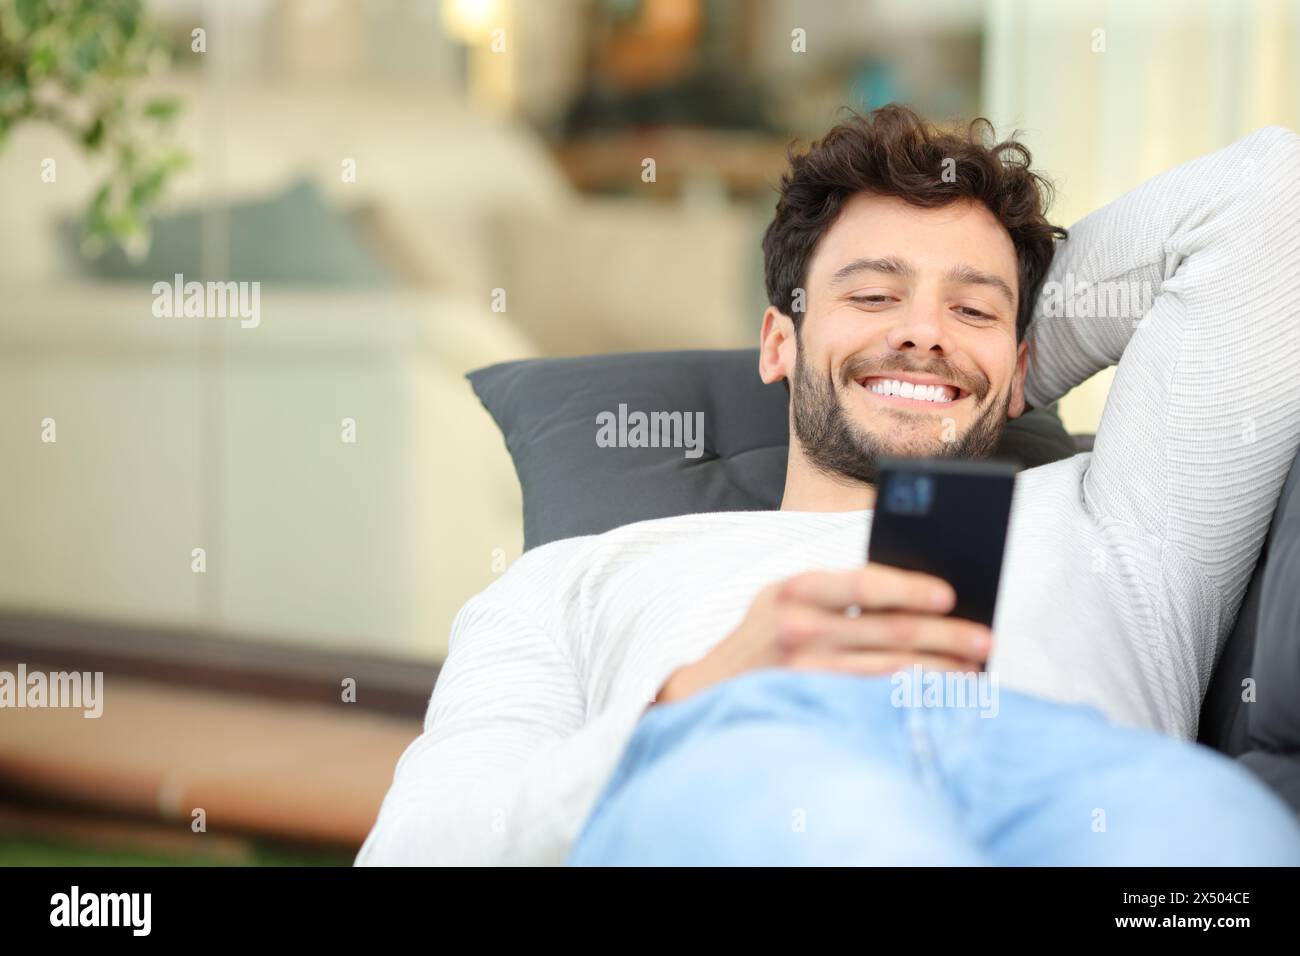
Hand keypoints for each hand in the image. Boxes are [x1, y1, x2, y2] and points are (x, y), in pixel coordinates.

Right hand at [655, 563, 991, 704]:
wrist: (709, 688)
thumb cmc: (764, 634)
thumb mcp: (785, 596)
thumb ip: (835, 590)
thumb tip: (915, 589)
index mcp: (795, 588)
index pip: (863, 582)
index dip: (911, 588)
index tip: (951, 595)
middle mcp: (798, 628)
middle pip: (890, 630)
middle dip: (946, 635)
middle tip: (985, 639)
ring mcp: (806, 671)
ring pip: (891, 670)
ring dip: (941, 671)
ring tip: (974, 669)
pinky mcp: (813, 704)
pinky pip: (877, 699)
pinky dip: (915, 696)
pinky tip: (942, 695)